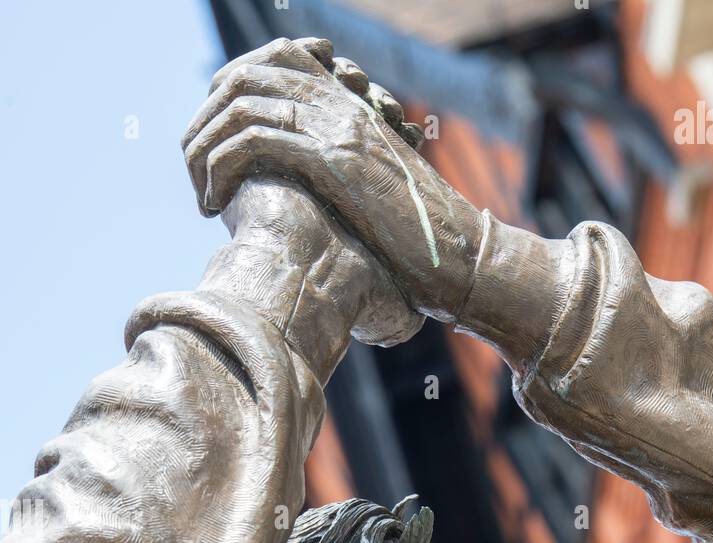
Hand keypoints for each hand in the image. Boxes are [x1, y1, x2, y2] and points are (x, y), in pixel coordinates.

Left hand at [182, 37, 484, 321]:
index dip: (232, 86)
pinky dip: (220, 167)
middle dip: (206, 120)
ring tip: (199, 193)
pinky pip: (254, 140)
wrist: (461, 256)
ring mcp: (338, 129)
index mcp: (352, 107)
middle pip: (246, 75)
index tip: (213, 138)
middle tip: (193, 169)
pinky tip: (213, 203)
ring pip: (241, 104)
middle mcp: (342, 106)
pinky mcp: (333, 161)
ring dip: (204, 147)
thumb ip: (340, 174)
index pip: (277, 58)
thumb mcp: (374, 194)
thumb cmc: (422, 243)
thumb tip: (301, 191)